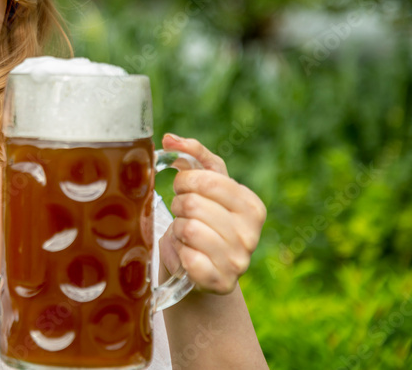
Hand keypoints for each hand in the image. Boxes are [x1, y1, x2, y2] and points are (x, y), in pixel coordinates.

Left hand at [158, 133, 266, 293]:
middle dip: (179, 205)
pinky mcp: (220, 282)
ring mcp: (238, 261)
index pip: (208, 180)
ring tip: (185, 235)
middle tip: (183, 214)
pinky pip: (188, 258)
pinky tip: (187, 255)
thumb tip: (170, 139)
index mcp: (251, 205)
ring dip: (177, 230)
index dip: (186, 181)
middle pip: (193, 204)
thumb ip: (190, 155)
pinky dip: (179, 254)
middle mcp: (251, 234)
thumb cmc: (202, 218)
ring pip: (187, 229)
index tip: (184, 188)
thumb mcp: (202, 184)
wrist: (201, 267)